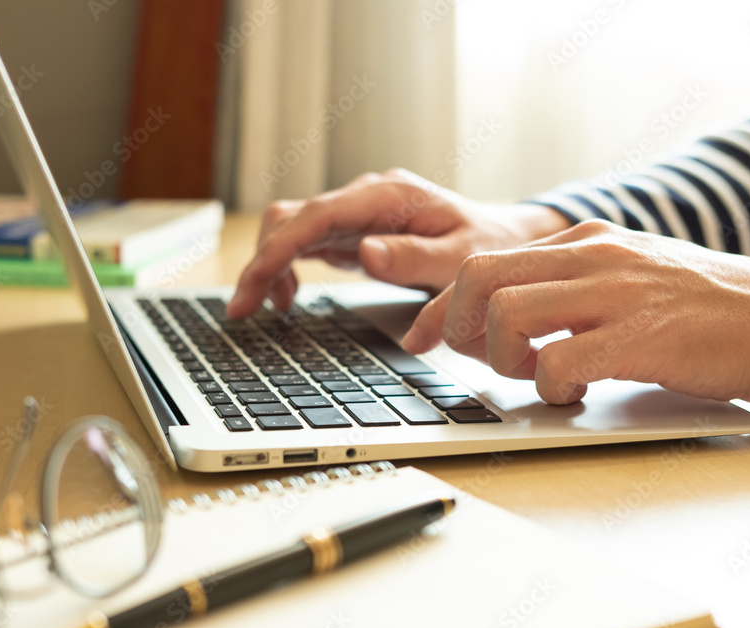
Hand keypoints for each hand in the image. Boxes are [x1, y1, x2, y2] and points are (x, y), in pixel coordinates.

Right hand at [227, 168, 569, 317]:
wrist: (504, 239)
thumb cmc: (488, 247)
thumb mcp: (462, 258)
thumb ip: (415, 257)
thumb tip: (365, 253)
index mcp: (389, 196)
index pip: (317, 214)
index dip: (279, 247)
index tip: (255, 282)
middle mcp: (367, 197)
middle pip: (292, 217)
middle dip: (262, 261)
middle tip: (244, 309)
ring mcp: (358, 212)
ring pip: (292, 227)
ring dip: (270, 264)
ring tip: (264, 308)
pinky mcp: (354, 230)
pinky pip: (307, 242)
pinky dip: (288, 267)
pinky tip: (288, 298)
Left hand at [401, 220, 749, 403]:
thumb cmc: (707, 308)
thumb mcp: (628, 277)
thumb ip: (568, 290)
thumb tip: (505, 322)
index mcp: (584, 241)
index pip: (482, 263)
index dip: (440, 308)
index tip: (420, 339)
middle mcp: (593, 256)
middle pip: (479, 278)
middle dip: (460, 327)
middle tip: (483, 361)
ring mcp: (616, 293)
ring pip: (508, 315)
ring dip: (505, 359)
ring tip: (537, 378)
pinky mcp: (641, 337)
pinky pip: (558, 361)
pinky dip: (550, 389)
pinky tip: (575, 396)